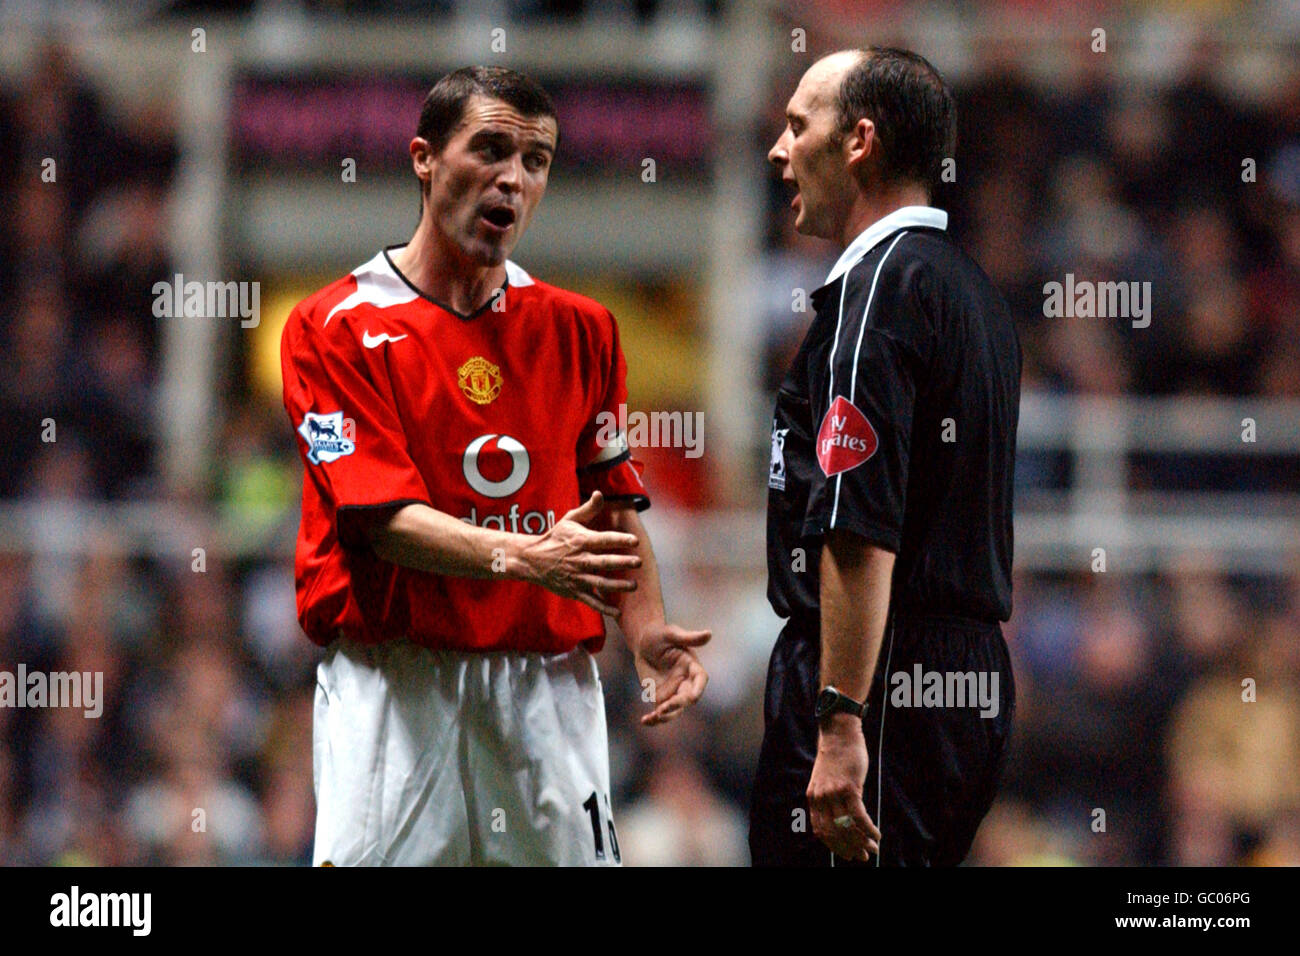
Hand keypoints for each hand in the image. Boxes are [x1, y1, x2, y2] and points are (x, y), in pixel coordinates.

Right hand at [521, 491, 641, 615]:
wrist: (532, 560)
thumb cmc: (555, 537)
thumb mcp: (569, 520)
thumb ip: (588, 509)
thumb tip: (600, 494)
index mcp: (580, 541)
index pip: (603, 540)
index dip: (619, 540)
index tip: (635, 541)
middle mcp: (579, 560)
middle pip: (604, 562)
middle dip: (622, 563)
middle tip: (638, 562)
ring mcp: (576, 577)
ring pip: (600, 583)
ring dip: (617, 586)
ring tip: (634, 586)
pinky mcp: (573, 591)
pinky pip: (590, 601)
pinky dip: (603, 608)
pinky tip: (617, 612)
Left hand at [633, 622, 710, 725]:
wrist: (643, 643)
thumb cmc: (658, 634)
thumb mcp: (671, 634)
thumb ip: (689, 637)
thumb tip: (709, 634)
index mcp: (691, 666)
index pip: (700, 679)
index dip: (698, 689)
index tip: (692, 697)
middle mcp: (686, 681)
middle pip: (687, 698)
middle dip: (677, 704)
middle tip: (662, 709)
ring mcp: (674, 692)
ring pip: (675, 709)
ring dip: (667, 716)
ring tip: (653, 716)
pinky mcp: (661, 698)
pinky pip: (660, 713)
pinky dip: (654, 719)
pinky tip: (645, 720)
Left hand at [807, 714, 880, 861]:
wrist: (839, 733)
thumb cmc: (836, 756)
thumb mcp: (825, 779)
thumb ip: (830, 798)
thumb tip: (843, 820)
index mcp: (813, 797)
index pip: (820, 831)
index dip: (834, 846)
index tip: (847, 853)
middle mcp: (821, 798)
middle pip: (834, 833)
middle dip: (850, 848)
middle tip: (863, 856)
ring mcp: (834, 793)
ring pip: (848, 827)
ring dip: (862, 842)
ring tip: (873, 848)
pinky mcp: (849, 787)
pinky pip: (859, 817)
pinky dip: (869, 830)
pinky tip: (876, 834)